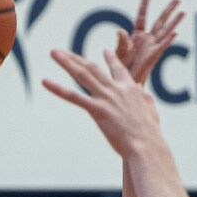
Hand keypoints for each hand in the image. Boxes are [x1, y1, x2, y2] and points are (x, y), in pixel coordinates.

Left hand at [43, 47, 160, 155]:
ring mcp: (105, 98)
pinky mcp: (97, 110)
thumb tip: (146, 96)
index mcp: (130, 89)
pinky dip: (58, 88)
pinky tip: (45, 81)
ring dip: (66, 62)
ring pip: (82, 74)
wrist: (146, 146)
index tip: (105, 51)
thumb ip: (147, 102)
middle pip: (93, 68)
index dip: (111, 59)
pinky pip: (74, 96)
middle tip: (64, 52)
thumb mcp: (152, 113)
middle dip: (77, 58)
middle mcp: (116, 89)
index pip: (118, 69)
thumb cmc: (151, 134)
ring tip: (53, 53)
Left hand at [114, 0, 184, 86]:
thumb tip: (120, 30)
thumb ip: (121, 41)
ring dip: (174, 22)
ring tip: (183, 12)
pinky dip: (168, 40)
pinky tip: (175, 34)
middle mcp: (147, 39)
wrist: (125, 83)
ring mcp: (152, 47)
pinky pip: (162, 46)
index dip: (144, 5)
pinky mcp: (154, 56)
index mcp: (137, 35)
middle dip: (168, 10)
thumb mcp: (119, 53)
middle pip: (160, 21)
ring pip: (165, 31)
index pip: (142, 16)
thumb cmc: (121, 69)